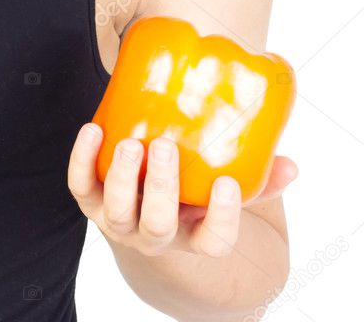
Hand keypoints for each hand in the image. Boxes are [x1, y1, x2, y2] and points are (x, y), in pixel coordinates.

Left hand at [67, 123, 298, 256]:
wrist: (141, 202)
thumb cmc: (192, 191)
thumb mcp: (225, 191)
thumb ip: (259, 180)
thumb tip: (290, 165)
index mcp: (192, 235)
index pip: (213, 242)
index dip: (222, 218)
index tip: (229, 182)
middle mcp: (153, 234)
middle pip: (157, 225)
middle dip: (160, 187)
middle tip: (165, 147)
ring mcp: (118, 220)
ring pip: (116, 211)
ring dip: (121, 176)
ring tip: (130, 142)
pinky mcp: (89, 199)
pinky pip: (80, 185)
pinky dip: (82, 159)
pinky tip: (93, 129)